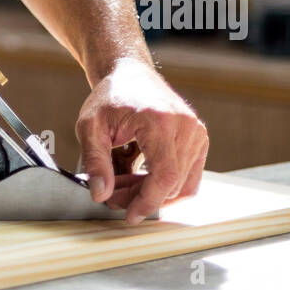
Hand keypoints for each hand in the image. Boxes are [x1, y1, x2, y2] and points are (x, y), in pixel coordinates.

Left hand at [75, 58, 208, 224]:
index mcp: (160, 121)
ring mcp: (197, 131)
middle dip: (143, 198)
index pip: (164, 177)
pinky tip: (141, 180)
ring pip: (183, 183)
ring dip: (154, 194)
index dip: (147, 202)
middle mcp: (185, 126)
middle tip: (115, 196)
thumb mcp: (90, 126)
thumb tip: (100, 194)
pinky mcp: (199, 137)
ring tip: (124, 186)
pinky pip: (189, 175)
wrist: (129, 73)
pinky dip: (166, 185)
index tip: (129, 216)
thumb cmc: (110, 97)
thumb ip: (95, 161)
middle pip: (173, 183)